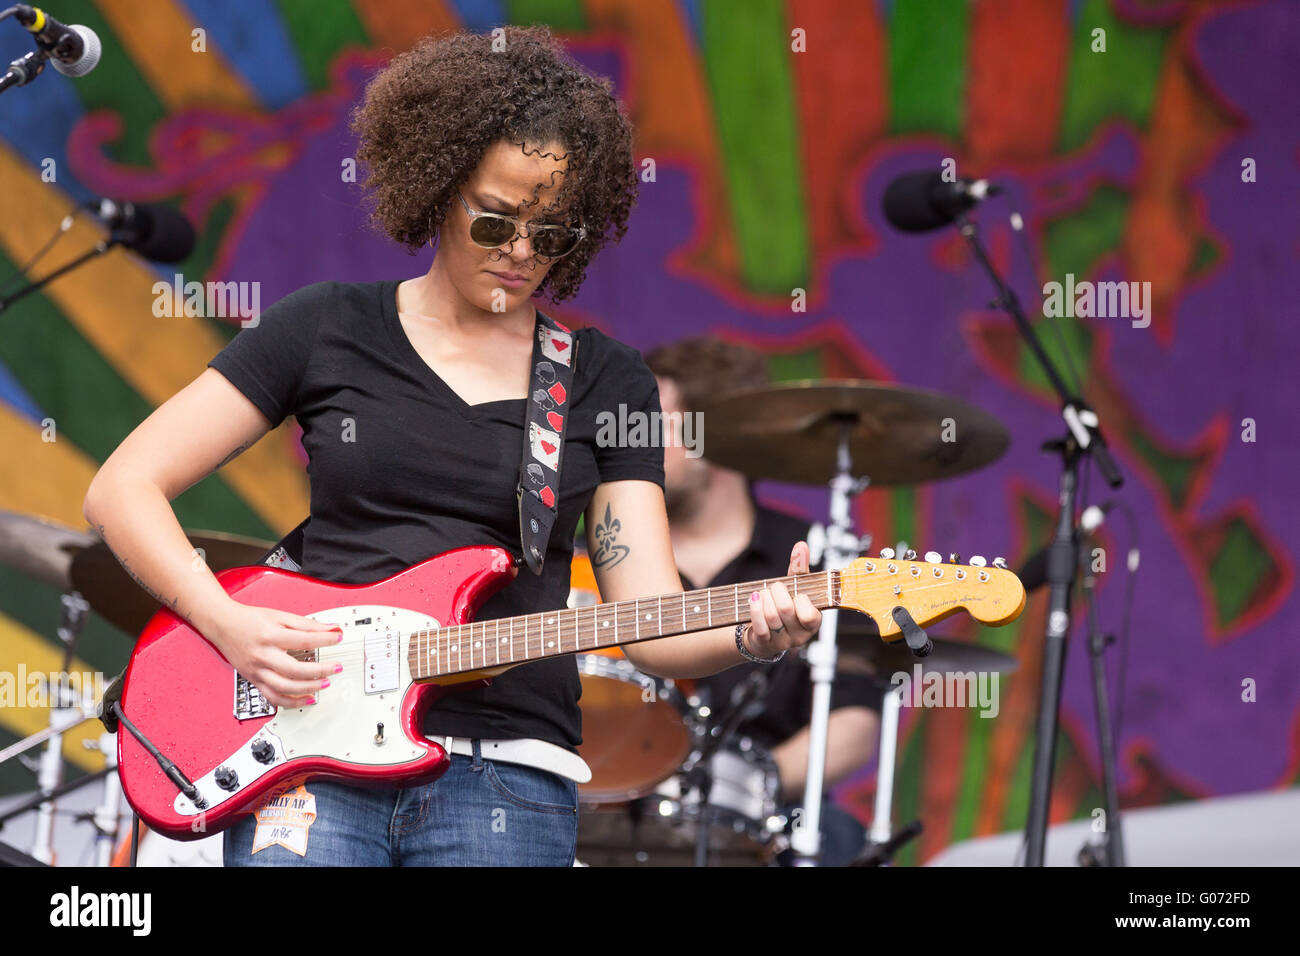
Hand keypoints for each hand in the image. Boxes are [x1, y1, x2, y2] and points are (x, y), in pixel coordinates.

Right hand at [202, 599, 341, 707]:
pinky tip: (308, 699)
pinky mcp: (254, 680)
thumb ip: (306, 624)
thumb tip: (331, 629)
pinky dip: (292, 702)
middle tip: (336, 667)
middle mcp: (263, 656)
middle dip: (320, 670)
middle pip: (295, 669)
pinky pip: (273, 698)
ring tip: (325, 683)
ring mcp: (257, 671)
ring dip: (308, 689)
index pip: (304, 641)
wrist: (223, 625)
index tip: (338, 638)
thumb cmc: (250, 620)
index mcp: (271, 636)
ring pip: (285, 688)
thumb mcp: (280, 616)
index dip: (325, 640)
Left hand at [743, 541, 821, 658]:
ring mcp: (782, 641)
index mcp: (813, 622)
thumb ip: (800, 567)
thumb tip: (801, 546)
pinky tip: (754, 599)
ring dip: (764, 598)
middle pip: (786, 609)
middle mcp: (800, 636)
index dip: (801, 600)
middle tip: (775, 587)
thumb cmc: (786, 604)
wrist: (766, 631)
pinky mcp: (765, 644)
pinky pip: (759, 626)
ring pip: (771, 616)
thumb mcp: (795, 587)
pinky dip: (755, 608)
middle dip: (777, 591)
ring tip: (763, 593)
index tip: (797, 593)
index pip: (810, 616)